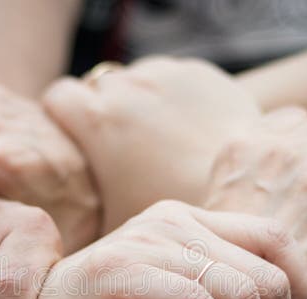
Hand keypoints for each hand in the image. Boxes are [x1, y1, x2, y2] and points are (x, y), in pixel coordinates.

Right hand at [43, 56, 259, 232]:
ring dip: (141, 99)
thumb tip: (66, 210)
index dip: (64, 116)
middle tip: (121, 143)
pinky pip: (173, 78)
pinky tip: (189, 130)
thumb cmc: (175, 216)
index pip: (58, 98)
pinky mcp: (198, 72)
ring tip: (160, 138)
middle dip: (106, 108)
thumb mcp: (117, 218)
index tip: (76, 135)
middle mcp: (125, 86)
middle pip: (98, 86)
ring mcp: (163, 74)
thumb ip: (84, 206)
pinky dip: (176, 97)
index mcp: (97, 119)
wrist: (247, 190)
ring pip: (137, 78)